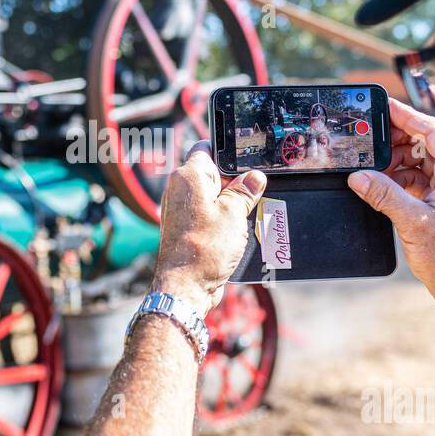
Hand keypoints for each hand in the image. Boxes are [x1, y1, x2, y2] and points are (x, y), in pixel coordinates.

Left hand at [151, 142, 266, 316]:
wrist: (186, 286)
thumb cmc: (204, 248)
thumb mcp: (235, 213)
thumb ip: (245, 191)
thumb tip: (254, 177)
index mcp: (189, 176)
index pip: (208, 149)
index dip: (230, 155)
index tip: (248, 166)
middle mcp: (179, 190)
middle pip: (213, 175)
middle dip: (234, 185)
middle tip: (251, 198)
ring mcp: (181, 210)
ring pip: (212, 198)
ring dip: (230, 207)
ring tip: (244, 220)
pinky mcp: (185, 228)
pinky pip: (208, 216)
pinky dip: (222, 222)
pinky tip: (235, 235)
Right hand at [348, 98, 434, 303]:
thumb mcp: (412, 222)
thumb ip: (384, 194)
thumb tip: (359, 176)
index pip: (432, 130)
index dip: (407, 115)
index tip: (384, 107)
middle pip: (424, 141)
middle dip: (396, 139)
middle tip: (370, 139)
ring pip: (418, 159)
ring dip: (394, 160)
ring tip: (373, 168)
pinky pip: (415, 177)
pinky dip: (397, 177)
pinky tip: (381, 185)